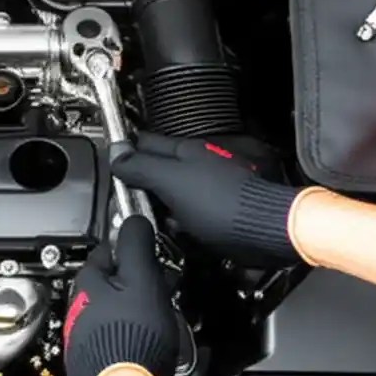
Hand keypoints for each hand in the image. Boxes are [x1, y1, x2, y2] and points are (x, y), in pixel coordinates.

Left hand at [63, 216, 177, 375]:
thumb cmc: (134, 337)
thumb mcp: (142, 277)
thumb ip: (136, 244)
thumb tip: (134, 220)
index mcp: (88, 281)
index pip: (107, 249)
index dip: (131, 248)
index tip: (147, 251)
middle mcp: (79, 306)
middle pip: (109, 282)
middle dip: (132, 282)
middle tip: (158, 288)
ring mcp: (82, 334)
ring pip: (109, 310)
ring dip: (129, 309)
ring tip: (155, 317)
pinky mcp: (91, 359)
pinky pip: (111, 335)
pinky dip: (126, 332)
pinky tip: (143, 341)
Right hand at [112, 133, 301, 261]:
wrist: (263, 231)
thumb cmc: (224, 204)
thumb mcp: (171, 181)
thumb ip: (141, 167)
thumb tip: (117, 157)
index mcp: (185, 151)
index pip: (144, 143)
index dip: (125, 152)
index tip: (111, 162)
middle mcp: (198, 166)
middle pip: (157, 170)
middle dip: (140, 185)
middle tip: (125, 197)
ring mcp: (209, 188)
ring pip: (172, 195)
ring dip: (160, 207)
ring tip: (151, 218)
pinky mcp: (219, 212)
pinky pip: (188, 215)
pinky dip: (179, 224)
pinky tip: (177, 232)